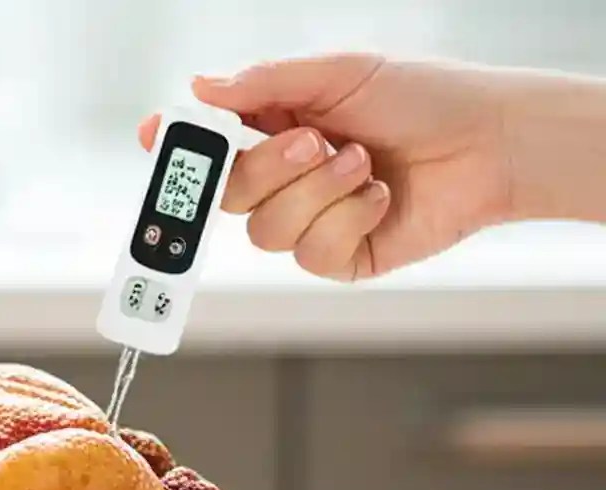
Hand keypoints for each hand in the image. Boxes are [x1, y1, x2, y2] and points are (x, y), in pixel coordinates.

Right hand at [139, 53, 517, 280]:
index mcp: (272, 129)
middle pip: (226, 195)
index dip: (177, 147)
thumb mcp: (338, 72)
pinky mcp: (337, 257)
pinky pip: (311, 253)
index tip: (159, 135)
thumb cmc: (421, 97)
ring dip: (318, 193)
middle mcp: (282, 178)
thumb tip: (201, 86)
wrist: (489, 142)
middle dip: (266, 168)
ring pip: (265, 231)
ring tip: (364, 163)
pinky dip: (349, 218)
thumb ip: (265, 83)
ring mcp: (308, 221)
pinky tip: (380, 196)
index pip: (207, 146)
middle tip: (312, 141)